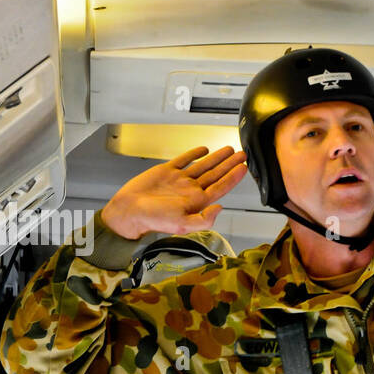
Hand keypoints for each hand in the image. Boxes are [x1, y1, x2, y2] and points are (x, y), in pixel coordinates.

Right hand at [100, 146, 247, 239]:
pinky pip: (184, 160)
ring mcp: (180, 180)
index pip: (221, 187)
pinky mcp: (167, 171)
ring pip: (203, 165)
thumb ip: (204, 220)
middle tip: (242, 154)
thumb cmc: (154, 220)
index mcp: (197, 202)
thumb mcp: (182, 224)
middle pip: (216, 174)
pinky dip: (194, 154)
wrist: (130, 210)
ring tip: (229, 150)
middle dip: (230, 164)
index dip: (233, 177)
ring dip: (217, 158)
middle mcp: (191, 190)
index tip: (244, 167)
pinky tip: (204, 150)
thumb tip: (220, 208)